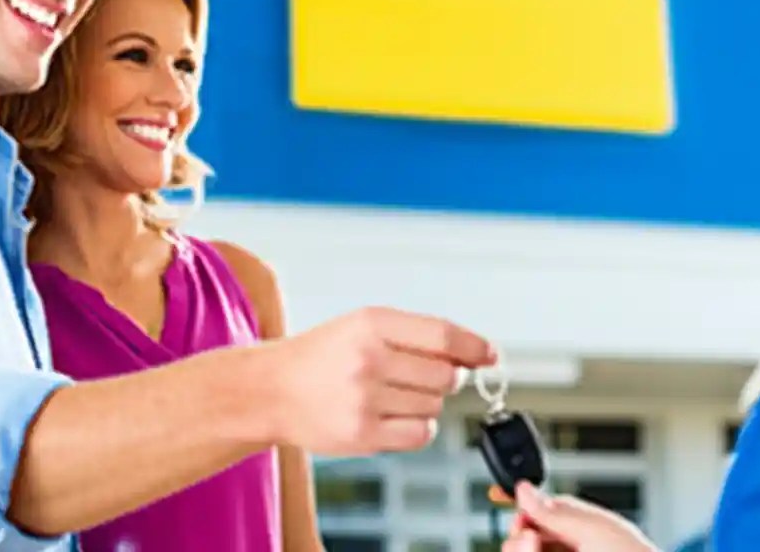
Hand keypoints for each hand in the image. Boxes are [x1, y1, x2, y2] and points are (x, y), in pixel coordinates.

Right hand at [263, 306, 495, 455]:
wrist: (270, 390)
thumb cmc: (323, 356)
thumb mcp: (362, 327)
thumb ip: (416, 336)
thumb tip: (478, 354)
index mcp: (371, 323)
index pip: (443, 334)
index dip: (474, 346)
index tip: (489, 355)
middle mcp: (368, 359)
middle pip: (445, 375)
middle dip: (443, 378)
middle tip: (416, 377)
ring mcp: (365, 399)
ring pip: (434, 406)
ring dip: (425, 403)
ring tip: (391, 396)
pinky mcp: (362, 435)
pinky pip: (420, 434)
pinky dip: (416, 428)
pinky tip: (391, 417)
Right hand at [493, 483, 659, 551]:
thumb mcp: (596, 531)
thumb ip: (558, 513)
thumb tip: (524, 490)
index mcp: (581, 526)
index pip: (540, 509)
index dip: (517, 501)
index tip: (497, 495)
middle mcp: (568, 546)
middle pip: (524, 534)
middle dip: (517, 532)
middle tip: (529, 536)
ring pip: (520, 549)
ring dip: (518, 547)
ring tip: (532, 545)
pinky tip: (533, 550)